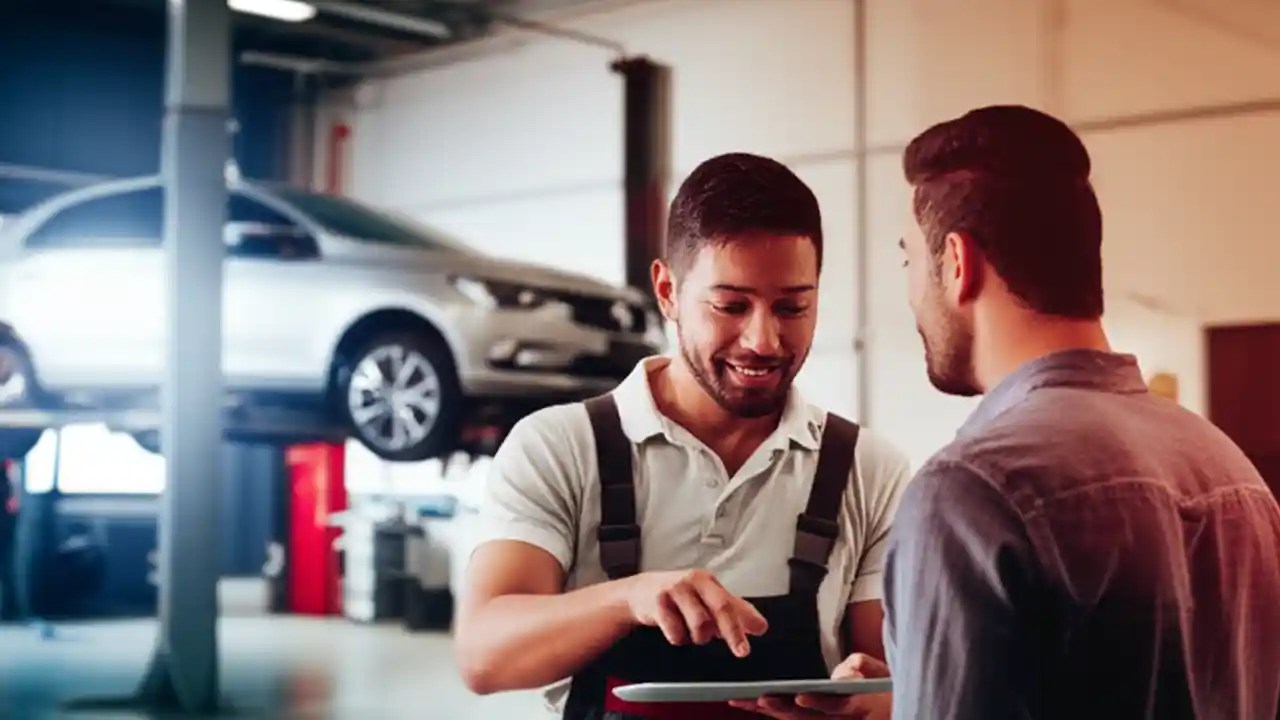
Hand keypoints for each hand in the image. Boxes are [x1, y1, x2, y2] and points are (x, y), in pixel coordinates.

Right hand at [625, 569, 767, 656]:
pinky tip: (675, 631)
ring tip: (693, 633)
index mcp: (708, 581)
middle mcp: (693, 582)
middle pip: (719, 608)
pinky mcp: (658, 603)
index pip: (732, 602)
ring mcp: (674, 591)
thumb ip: (734, 611)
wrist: (639, 592)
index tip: (759, 634)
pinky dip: (679, 638)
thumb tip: (760, 626)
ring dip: (699, 636)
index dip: (746, 620)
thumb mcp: (706, 598)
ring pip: (698, 623)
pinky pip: (675, 631)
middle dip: (732, 632)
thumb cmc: (678, 596)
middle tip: (741, 651)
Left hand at [727, 653, 891, 718]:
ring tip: (743, 700)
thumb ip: (861, 668)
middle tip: (758, 698)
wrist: (890, 709)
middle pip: (808, 718)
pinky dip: (774, 712)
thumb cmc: (884, 687)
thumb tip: (841, 675)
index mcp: (862, 706)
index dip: (819, 702)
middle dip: (781, 709)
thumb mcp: (881, 673)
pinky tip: (752, 703)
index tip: (800, 696)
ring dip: (770, 712)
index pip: (838, 706)